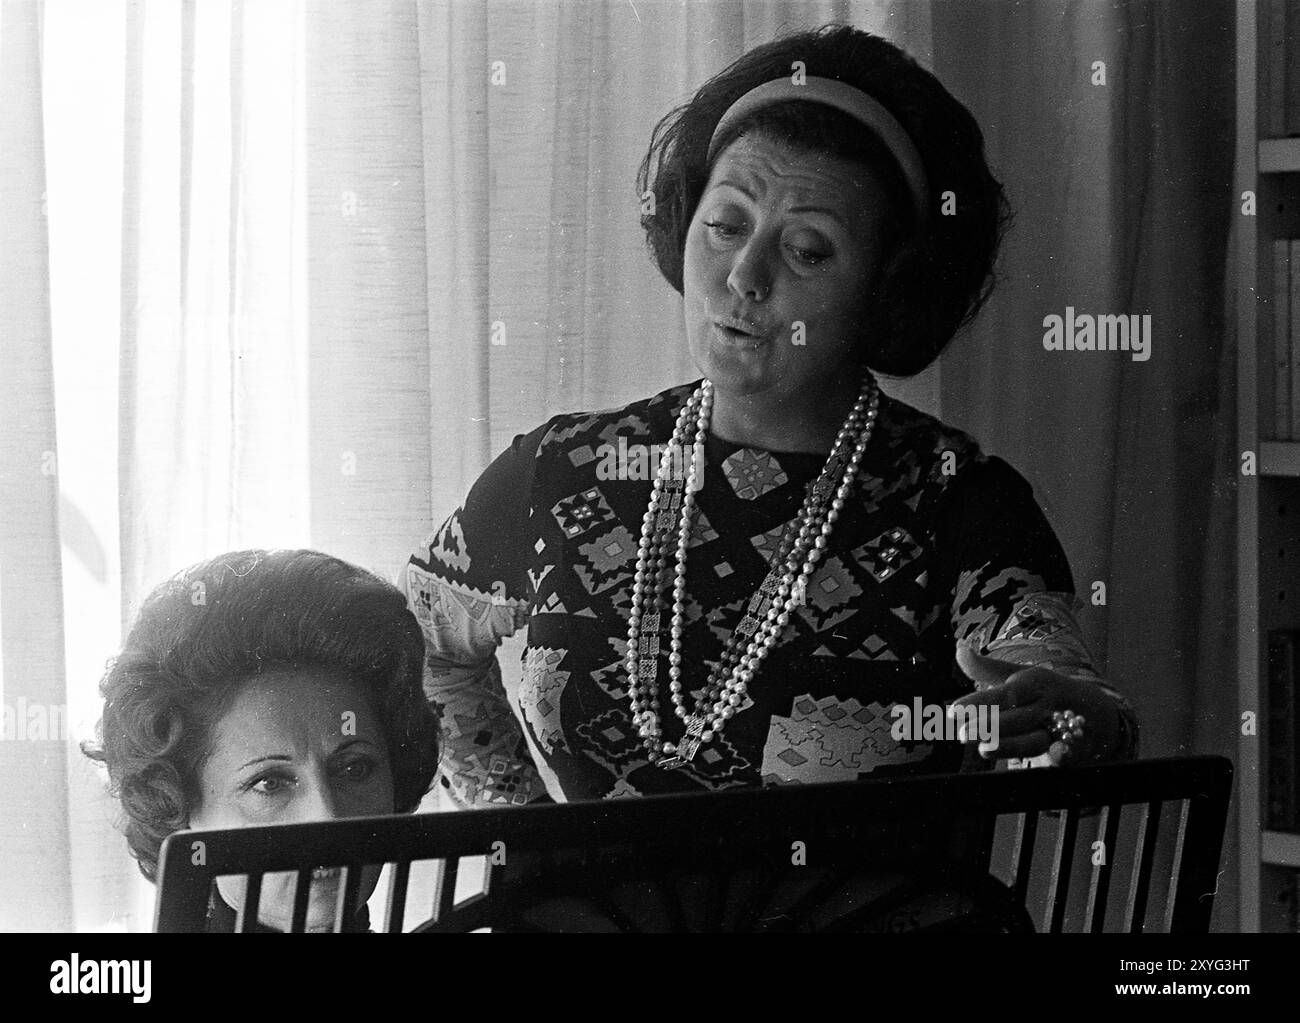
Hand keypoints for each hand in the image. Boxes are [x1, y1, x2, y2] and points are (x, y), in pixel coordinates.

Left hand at [950, 642, 1120, 766]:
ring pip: (1036, 738)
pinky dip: (1063, 755)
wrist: (1097, 712)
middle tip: (962, 734)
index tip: (953, 710)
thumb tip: (959, 648)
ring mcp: (1062, 728)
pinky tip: (1055, 757)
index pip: (1004, 693)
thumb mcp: (1020, 677)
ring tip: (985, 749)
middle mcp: (1046, 705)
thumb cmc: (1045, 693)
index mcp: (1033, 684)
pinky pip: (1068, 755)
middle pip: (1017, 716)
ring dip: (1012, 745)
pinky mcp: (1075, 750)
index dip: (979, 702)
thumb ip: (986, 667)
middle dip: (990, 725)